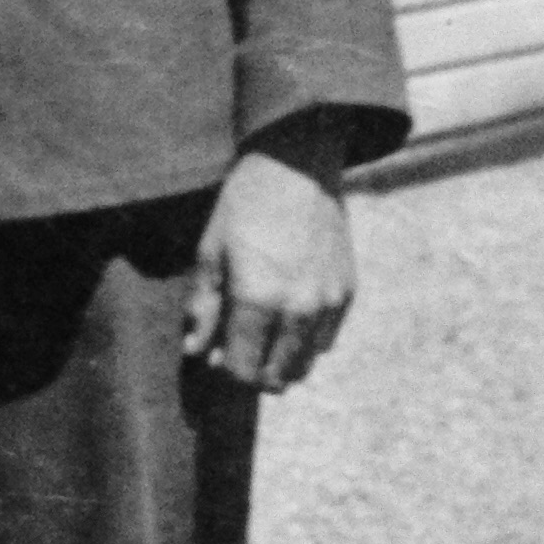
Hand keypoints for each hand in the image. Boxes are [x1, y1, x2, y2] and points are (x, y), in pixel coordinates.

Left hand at [182, 150, 356, 391]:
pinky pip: (326, 341)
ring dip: (282, 361)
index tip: (218, 354)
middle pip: (277, 378)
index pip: (244, 372)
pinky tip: (289, 315)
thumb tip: (197, 351)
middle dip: (254, 372)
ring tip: (264, 335)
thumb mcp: (210, 252)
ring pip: (305, 365)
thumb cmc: (245, 206)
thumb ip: (204, 308)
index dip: (227, 371)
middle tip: (238, 347)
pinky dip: (306, 342)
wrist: (297, 166)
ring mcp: (328, 304)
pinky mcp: (347, 293)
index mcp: (258, 302)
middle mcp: (299, 310)